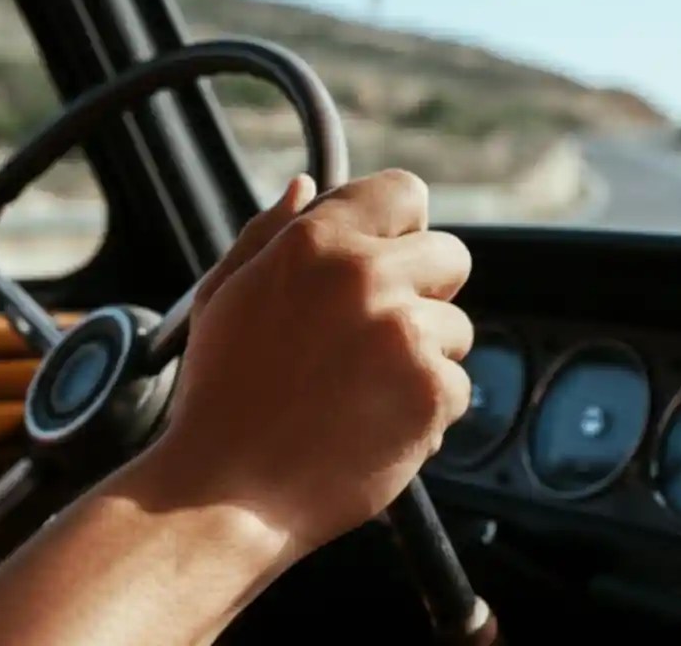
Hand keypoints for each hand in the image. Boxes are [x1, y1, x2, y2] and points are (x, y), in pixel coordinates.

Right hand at [150, 169, 473, 558]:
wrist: (226, 494)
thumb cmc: (221, 396)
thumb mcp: (225, 297)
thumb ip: (270, 234)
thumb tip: (305, 186)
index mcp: (315, 241)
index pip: (403, 192)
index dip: (400, 228)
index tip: (387, 259)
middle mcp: (366, 275)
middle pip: (450, 256)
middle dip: (426, 293)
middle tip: (376, 337)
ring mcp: (404, 333)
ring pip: (458, 330)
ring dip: (425, 358)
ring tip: (362, 392)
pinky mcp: (432, 390)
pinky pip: (459, 387)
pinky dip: (427, 411)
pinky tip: (373, 425)